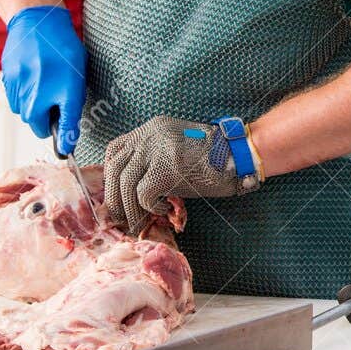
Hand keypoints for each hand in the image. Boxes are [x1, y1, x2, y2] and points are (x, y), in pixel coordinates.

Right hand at [1, 5, 86, 152]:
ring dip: (34, 108)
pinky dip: (23, 97)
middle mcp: (38, 96)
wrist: (38, 23)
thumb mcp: (78, 76)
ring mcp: (19, 89)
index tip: (66, 150)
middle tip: (55, 103)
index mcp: (63, 94)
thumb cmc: (63, 49)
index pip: (65, 129)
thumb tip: (66, 132)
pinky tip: (31, 79)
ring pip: (24, 113)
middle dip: (46, 121)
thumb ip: (72, 105)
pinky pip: (14, 100)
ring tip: (44, 86)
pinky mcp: (7, 82)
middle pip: (37, 126)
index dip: (67, 141)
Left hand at [103, 115, 261, 232]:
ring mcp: (156, 150)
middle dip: (114, 197)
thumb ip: (154, 159)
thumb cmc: (212, 158)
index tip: (115, 193)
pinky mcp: (165, 168)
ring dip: (129, 208)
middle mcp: (149, 135)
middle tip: (119, 216)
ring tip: (137, 221)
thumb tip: (132, 188)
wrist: (239, 155)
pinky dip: (149, 207)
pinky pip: (143, 194)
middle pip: (116, 169)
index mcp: (151, 128)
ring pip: (125, 184)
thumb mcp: (177, 148)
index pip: (115, 150)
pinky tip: (162, 209)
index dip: (110, 175)